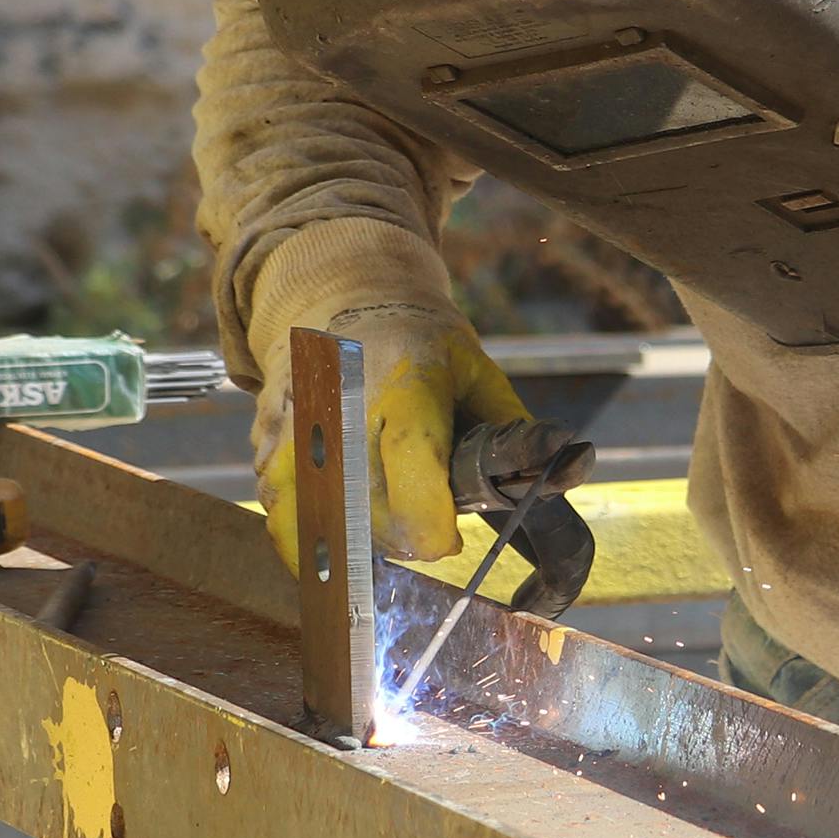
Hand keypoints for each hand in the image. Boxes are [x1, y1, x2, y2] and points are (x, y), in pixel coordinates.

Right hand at [253, 301, 530, 570]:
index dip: (433, 525)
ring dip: (354, 543)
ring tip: (381, 521)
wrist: (340, 294)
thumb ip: (516, 432)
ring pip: (318, 525)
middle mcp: (341, 405)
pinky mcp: (265, 446)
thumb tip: (574, 470)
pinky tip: (338, 527)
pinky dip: (312, 538)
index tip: (450, 539)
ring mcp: (294, 427)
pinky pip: (284, 520)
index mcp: (405, 384)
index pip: (411, 472)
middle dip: (404, 537)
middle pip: (369, 514)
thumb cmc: (422, 344)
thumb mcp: (476, 373)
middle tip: (424, 519)